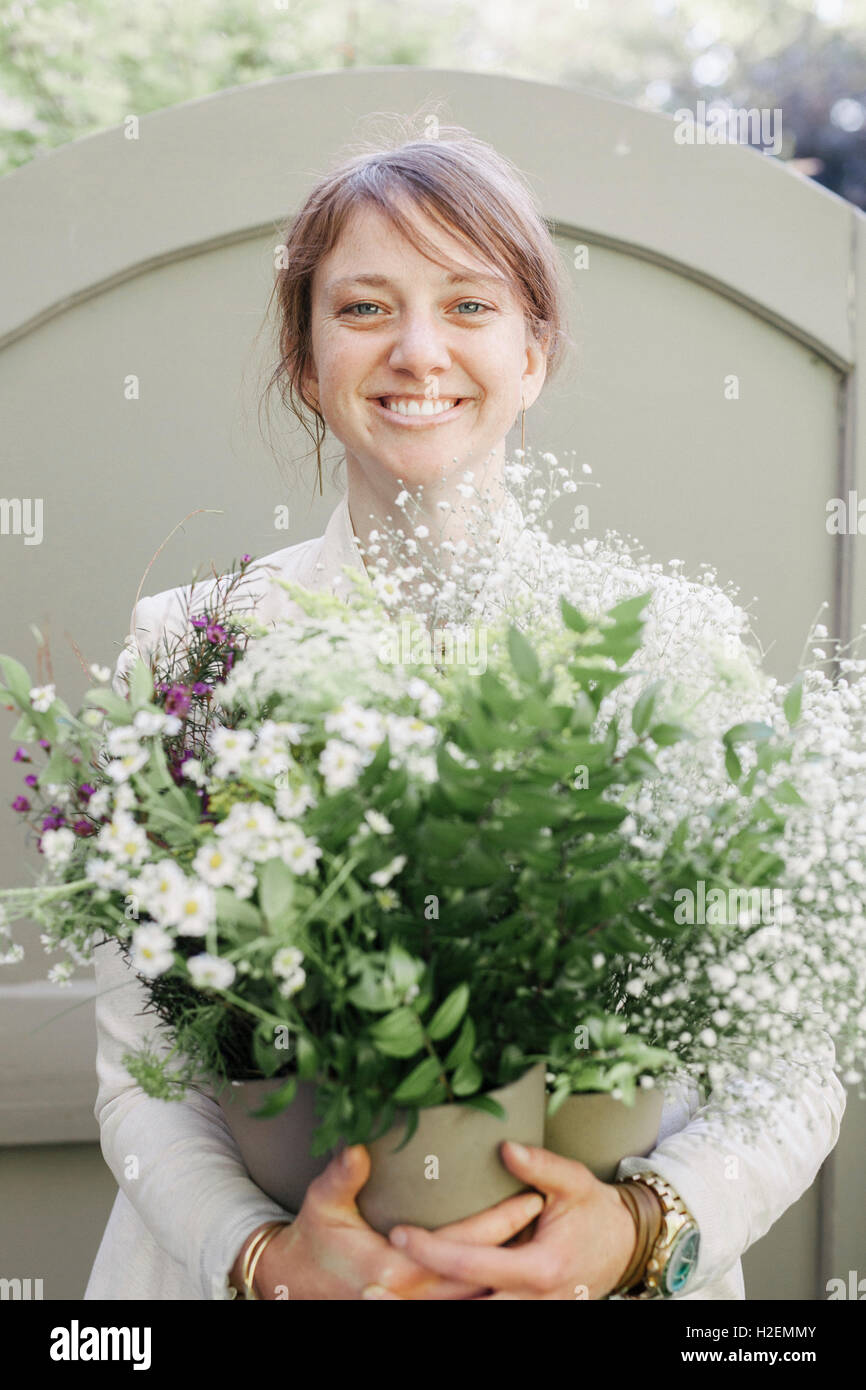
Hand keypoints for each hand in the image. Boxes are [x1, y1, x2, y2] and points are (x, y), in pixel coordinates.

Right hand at [232, 1142, 545, 1299]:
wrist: (294, 1281)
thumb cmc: (312, 1238)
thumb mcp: (321, 1202)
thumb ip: (341, 1176)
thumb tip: (358, 1147)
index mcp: (394, 1267)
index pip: (463, 1243)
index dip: (499, 1220)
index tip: (531, 1194)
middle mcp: (412, 1294)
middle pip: (480, 1270)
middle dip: (515, 1241)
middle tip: (546, 1208)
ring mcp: (415, 1305)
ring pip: (475, 1292)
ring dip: (506, 1266)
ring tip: (537, 1232)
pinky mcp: (414, 1306)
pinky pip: (461, 1300)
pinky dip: (486, 1283)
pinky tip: (507, 1262)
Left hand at [379, 1141, 637, 1299]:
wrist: (626, 1248)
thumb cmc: (595, 1210)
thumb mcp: (573, 1182)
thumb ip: (540, 1166)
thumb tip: (505, 1146)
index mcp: (540, 1268)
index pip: (473, 1263)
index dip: (433, 1250)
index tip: (397, 1233)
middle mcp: (532, 1301)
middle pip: (463, 1307)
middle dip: (416, 1300)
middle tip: (369, 1288)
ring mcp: (529, 1314)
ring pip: (471, 1320)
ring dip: (427, 1310)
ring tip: (381, 1299)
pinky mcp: (527, 1316)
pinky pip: (484, 1319)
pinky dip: (454, 1310)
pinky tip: (419, 1302)